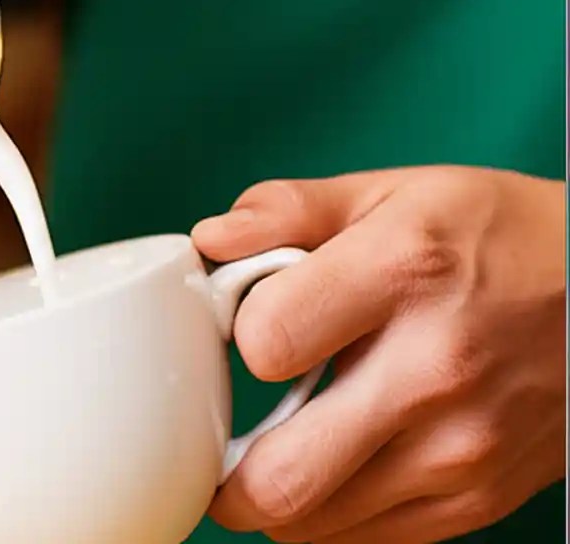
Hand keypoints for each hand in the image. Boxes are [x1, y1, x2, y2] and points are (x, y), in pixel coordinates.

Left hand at [191, 166, 565, 543]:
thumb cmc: (491, 236)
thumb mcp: (390, 192)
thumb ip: (285, 210)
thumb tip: (210, 242)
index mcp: (404, 274)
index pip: (265, 344)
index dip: (239, 336)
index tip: (251, 326)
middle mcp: (434, 372)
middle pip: (277, 479)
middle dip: (223, 470)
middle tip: (222, 436)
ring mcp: (460, 448)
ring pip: (308, 525)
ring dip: (272, 492)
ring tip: (289, 437)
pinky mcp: (477, 498)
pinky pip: (359, 538)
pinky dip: (326, 510)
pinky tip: (339, 458)